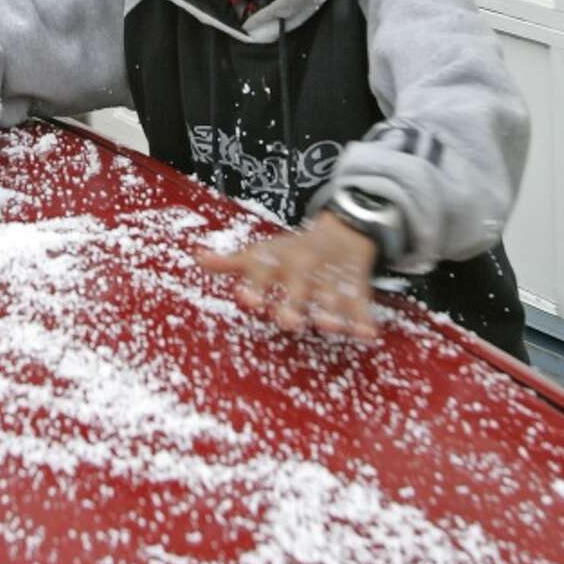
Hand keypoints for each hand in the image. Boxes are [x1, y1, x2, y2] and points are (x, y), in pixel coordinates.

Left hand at [197, 212, 378, 339]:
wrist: (342, 229)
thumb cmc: (292, 250)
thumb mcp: (262, 253)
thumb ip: (231, 263)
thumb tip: (197, 258)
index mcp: (277, 261)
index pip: (263, 272)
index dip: (255, 286)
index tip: (248, 300)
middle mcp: (304, 267)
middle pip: (298, 287)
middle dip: (293, 303)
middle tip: (288, 322)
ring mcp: (330, 276)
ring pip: (331, 295)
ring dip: (331, 311)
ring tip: (329, 326)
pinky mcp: (354, 284)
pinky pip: (360, 303)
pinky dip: (364, 318)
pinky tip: (367, 334)